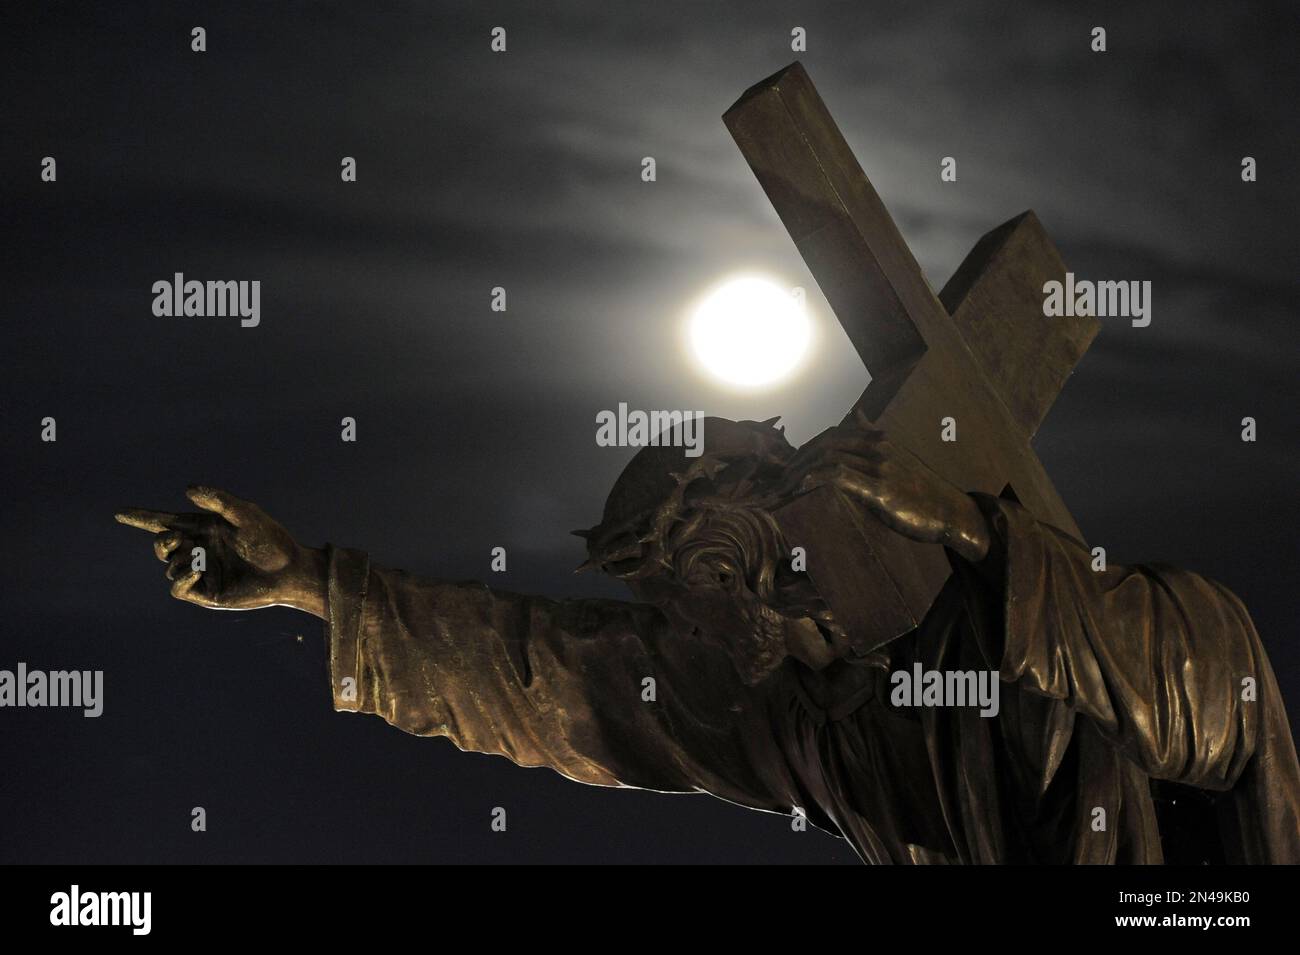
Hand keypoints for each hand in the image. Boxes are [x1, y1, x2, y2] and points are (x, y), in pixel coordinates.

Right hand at [115, 486, 326, 617]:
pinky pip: (179, 589)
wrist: (289, 571)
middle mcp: (200, 549)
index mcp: (205, 528)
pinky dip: (183, 579)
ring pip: (170, 567)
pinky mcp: (207, 593)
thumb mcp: (246, 514)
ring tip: (203, 558)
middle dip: (162, 542)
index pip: (166, 522)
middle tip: (175, 538)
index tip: (119, 513)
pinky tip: (198, 571)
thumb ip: (218, 500)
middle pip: (162, 545)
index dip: (142, 518)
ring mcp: (202, 572)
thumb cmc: (271, 540)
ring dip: (180, 560)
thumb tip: (187, 490)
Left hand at [779, 412, 991, 562]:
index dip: (805, 448)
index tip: (787, 466)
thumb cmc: (921, 487)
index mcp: (878, 439)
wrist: (951, 511)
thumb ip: (872, 434)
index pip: (831, 435)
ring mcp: (879, 466)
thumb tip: (856, 413)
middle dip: (796, 459)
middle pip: (825, 443)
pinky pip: (839, 476)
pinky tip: (798, 486)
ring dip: (799, 472)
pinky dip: (814, 478)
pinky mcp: (881, 488)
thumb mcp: (897, 454)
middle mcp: (877, 447)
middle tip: (777, 479)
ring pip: (827, 457)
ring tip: (781, 488)